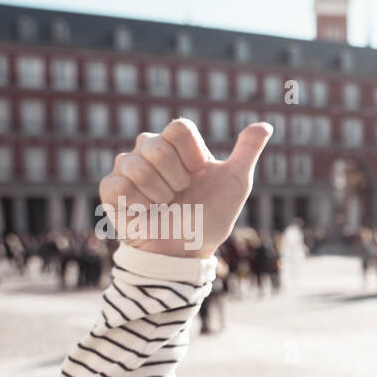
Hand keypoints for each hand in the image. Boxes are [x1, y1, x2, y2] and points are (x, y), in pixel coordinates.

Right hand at [98, 119, 272, 259]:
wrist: (188, 251)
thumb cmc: (211, 216)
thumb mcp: (235, 183)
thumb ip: (247, 151)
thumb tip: (266, 124)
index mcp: (177, 144)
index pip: (179, 128)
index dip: (193, 155)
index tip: (199, 175)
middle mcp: (149, 150)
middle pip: (156, 145)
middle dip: (177, 178)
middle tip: (181, 194)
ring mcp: (127, 167)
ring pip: (136, 165)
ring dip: (159, 194)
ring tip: (164, 205)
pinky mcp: (111, 189)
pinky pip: (119, 185)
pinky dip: (138, 204)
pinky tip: (145, 212)